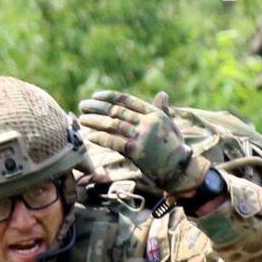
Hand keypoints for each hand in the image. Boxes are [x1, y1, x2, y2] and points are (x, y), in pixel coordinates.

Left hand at [77, 90, 206, 194]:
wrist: (179, 168)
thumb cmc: (173, 146)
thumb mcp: (169, 125)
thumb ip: (162, 109)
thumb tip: (161, 94)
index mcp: (154, 113)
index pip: (127, 101)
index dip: (109, 97)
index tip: (95, 96)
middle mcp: (147, 122)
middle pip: (117, 111)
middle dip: (97, 107)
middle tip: (82, 105)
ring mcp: (142, 136)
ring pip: (113, 125)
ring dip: (95, 121)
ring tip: (82, 119)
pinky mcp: (136, 151)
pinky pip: (114, 142)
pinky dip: (101, 138)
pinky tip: (90, 136)